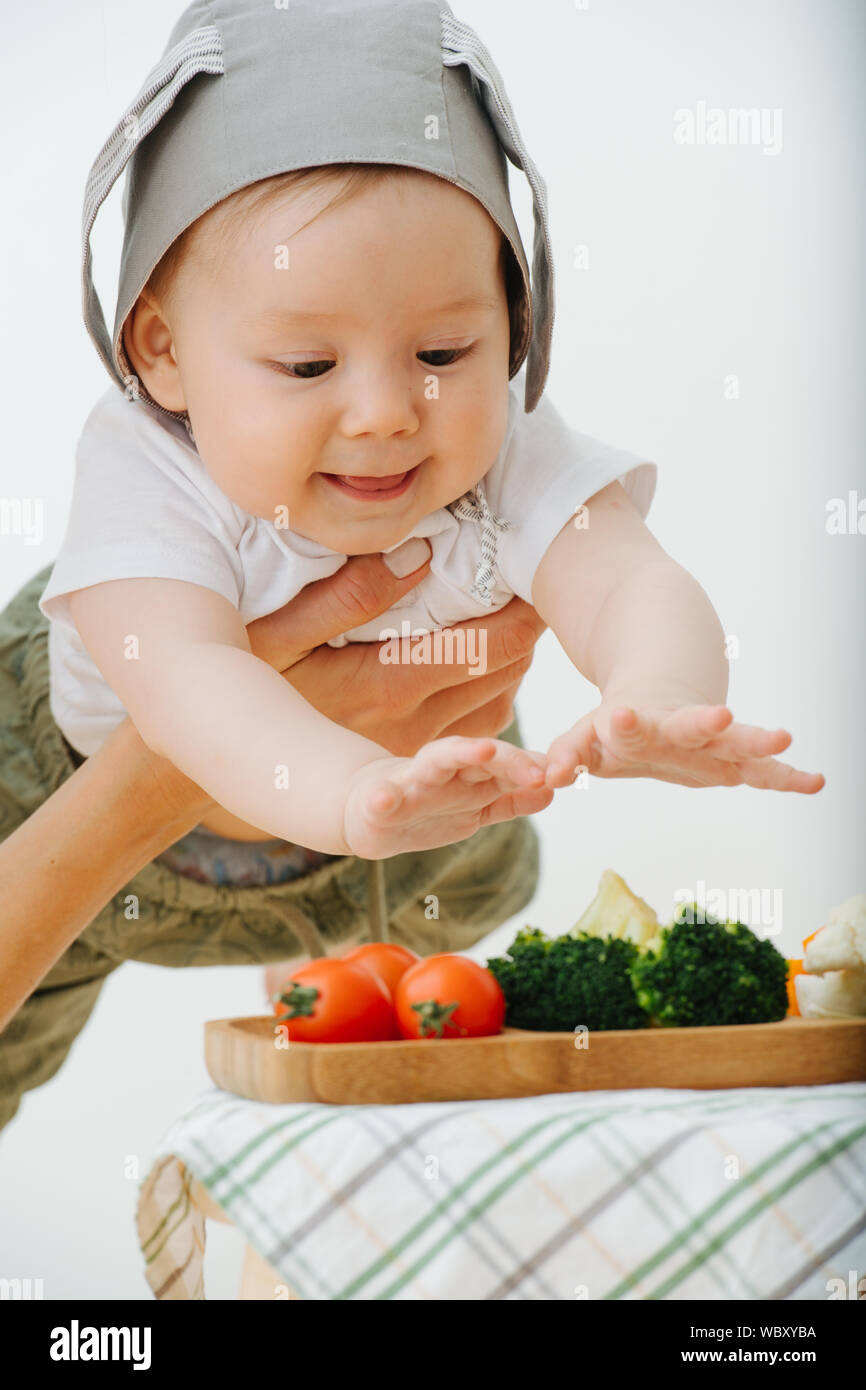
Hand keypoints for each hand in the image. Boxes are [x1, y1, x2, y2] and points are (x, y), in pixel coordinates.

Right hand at [246, 540, 546, 754]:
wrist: (219, 752)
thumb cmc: (242, 676)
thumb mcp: (280, 628)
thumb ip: (350, 593)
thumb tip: (421, 553)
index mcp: (386, 686)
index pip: (490, 646)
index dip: (527, 606)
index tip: (537, 565)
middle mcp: (412, 727)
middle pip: (507, 673)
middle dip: (528, 626)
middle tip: (536, 578)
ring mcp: (415, 751)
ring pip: (501, 704)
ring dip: (514, 660)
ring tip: (512, 613)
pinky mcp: (412, 762)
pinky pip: (478, 729)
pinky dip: (494, 692)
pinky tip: (485, 661)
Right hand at [342, 736, 553, 858]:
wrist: (366, 812)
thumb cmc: (427, 807)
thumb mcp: (473, 807)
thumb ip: (509, 800)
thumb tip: (553, 790)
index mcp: (466, 773)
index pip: (504, 763)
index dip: (532, 766)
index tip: (564, 772)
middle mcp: (442, 770)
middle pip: (479, 756)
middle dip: (509, 759)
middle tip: (538, 771)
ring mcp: (409, 783)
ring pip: (436, 761)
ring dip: (459, 753)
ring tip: (483, 749)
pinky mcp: (376, 803)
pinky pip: (379, 798)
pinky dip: (381, 797)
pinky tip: (382, 798)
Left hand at [543, 699, 825, 793]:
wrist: (663, 693)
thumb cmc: (618, 729)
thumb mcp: (587, 741)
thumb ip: (568, 756)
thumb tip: (542, 780)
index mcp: (634, 725)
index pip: (623, 727)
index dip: (617, 727)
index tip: (612, 721)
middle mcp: (674, 729)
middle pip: (688, 725)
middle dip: (702, 723)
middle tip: (720, 714)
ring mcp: (708, 741)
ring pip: (733, 739)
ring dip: (754, 739)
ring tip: (783, 737)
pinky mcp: (732, 755)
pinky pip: (763, 769)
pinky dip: (788, 776)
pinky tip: (817, 781)